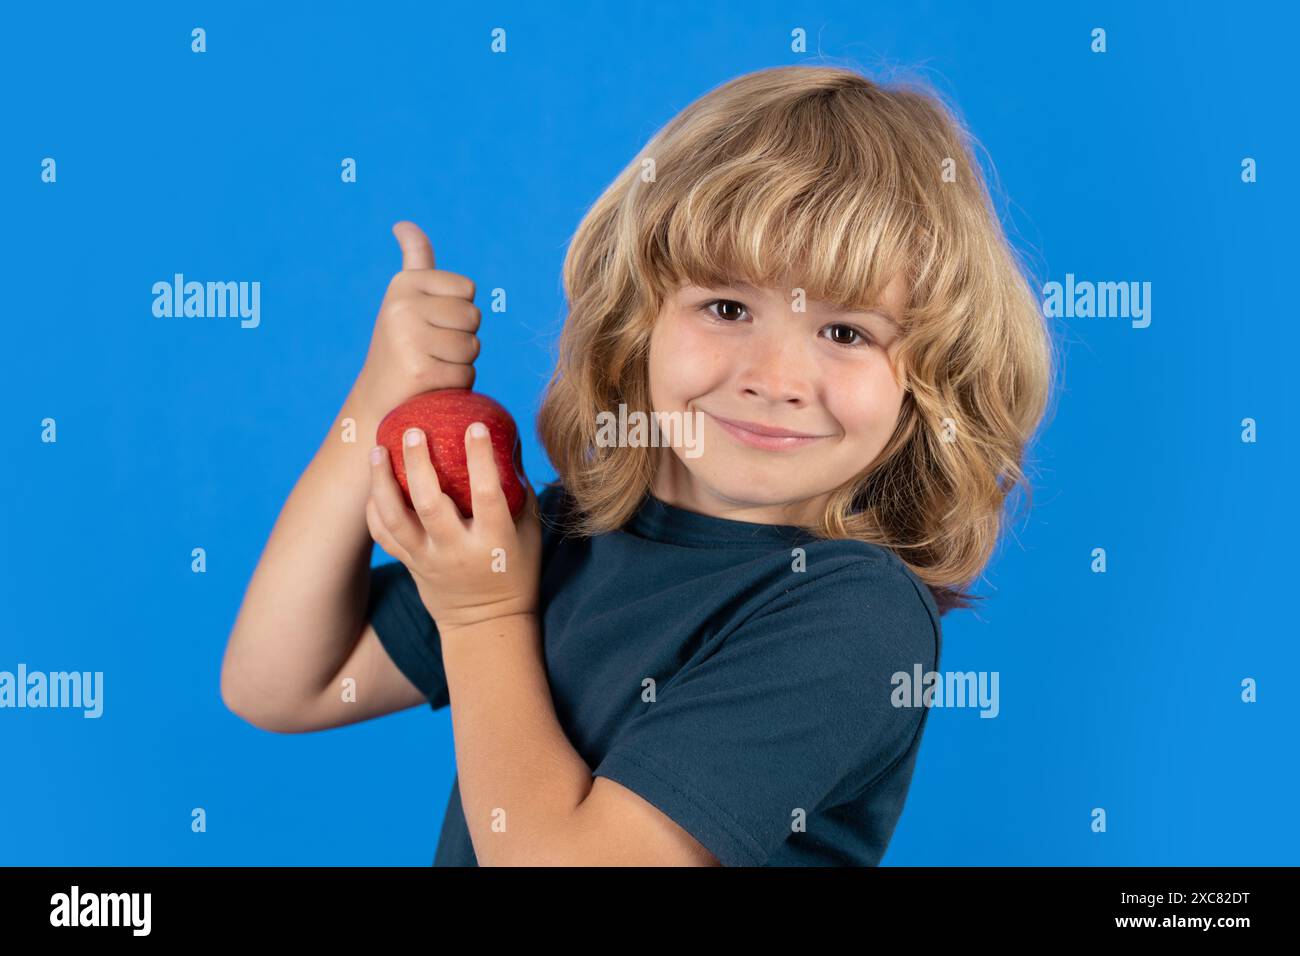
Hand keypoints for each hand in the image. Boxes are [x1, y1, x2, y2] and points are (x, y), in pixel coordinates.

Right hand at [351, 221, 481, 417]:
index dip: (458, 313)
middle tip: (430, 351)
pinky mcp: (420, 371)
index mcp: (403, 283)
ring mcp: (409, 338)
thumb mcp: (405, 296)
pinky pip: (467, 374)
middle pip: (474, 317)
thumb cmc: (401, 345)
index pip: (468, 290)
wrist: (378, 401)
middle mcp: (402, 306)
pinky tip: (430, 387)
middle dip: (461, 339)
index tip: (429, 325)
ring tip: (431, 367)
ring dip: (460, 363)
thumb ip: (415, 260)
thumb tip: (403, 224)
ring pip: (473, 347)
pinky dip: (456, 386)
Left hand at [366, 420, 541, 632]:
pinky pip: (383, 535)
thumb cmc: (515, 569)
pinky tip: (374, 484)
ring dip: (381, 483)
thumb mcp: (528, 532)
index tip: (473, 426)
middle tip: (413, 431)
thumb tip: (505, 439)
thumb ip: (517, 490)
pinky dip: (374, 509)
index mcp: (494, 541)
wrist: (487, 624)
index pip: (487, 495)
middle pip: (430, 504)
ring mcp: (429, 560)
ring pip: (395, 520)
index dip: (480, 459)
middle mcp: (457, 550)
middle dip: (418, 464)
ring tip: (377, 451)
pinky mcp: (411, 565)